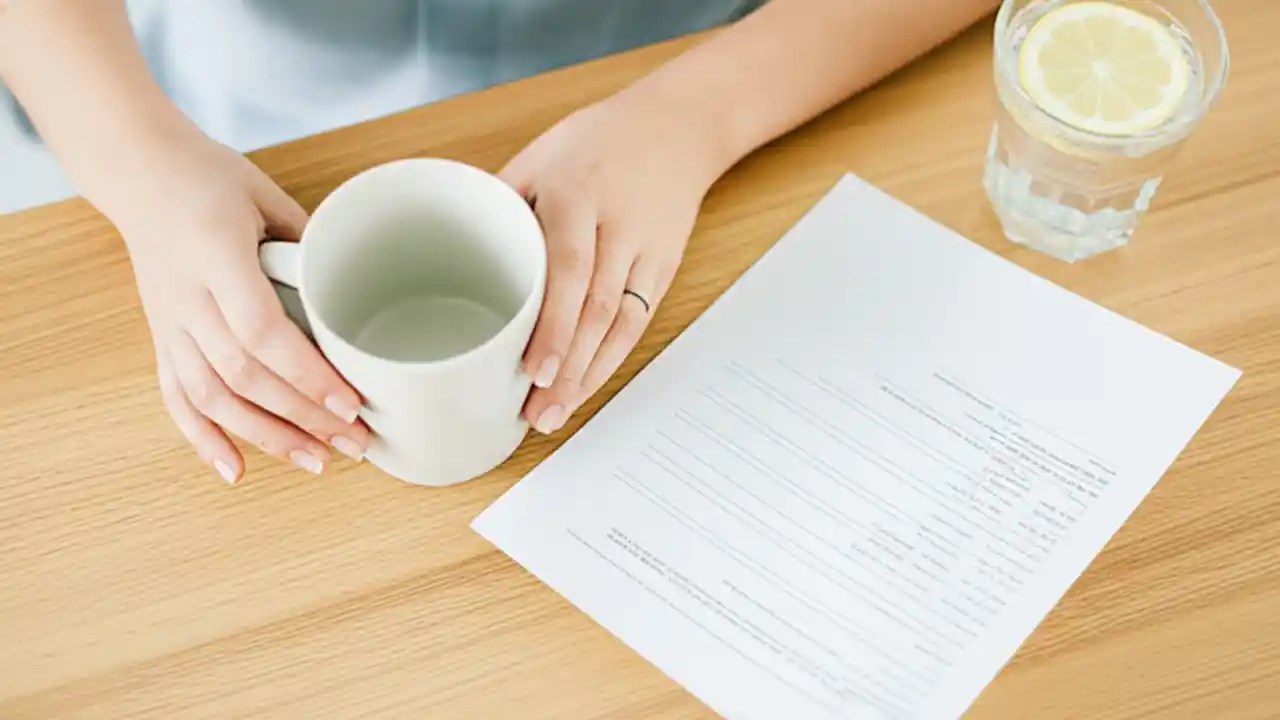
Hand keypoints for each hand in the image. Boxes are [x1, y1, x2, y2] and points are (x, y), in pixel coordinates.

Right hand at [112, 133, 369, 483]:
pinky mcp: (160, 337)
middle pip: (243, 376)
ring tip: (316, 462)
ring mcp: (169, 322)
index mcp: (217, 256)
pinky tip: (235, 471)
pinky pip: (175, 397)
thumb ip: (308, 245)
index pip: (262, 331)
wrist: (138, 171)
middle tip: (356, 442)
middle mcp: (187, 298)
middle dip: (303, 417)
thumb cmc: (210, 178)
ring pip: (212, 396)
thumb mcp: (266, 196)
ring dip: (266, 437)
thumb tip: (354, 291)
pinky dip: (203, 438)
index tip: (352, 402)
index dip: (307, 374)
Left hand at [500, 92, 726, 434]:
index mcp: (579, 194)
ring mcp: (647, 251)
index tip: (533, 369)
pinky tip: (586, 387)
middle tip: (535, 414)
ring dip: (589, 375)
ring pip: (620, 325)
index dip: (553, 324)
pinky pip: (638, 323)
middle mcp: (618, 226)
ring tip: (556, 414)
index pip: (569, 268)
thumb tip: (449, 247)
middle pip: (595, 310)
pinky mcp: (664, 269)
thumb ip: (501, 199)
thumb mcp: (540, 152)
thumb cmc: (600, 137)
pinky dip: (611, 359)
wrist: (679, 126)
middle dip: (567, 368)